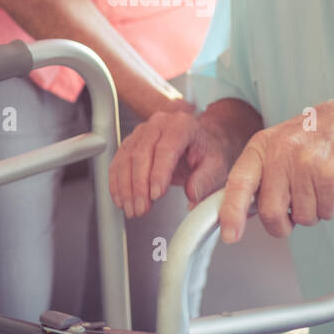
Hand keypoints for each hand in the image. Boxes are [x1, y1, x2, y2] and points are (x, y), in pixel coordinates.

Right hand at [108, 104, 235, 219]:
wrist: (199, 143)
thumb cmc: (207, 153)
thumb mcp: (216, 167)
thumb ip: (205, 181)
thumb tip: (192, 195)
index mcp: (182, 125)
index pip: (166, 148)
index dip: (158, 173)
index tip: (156, 195)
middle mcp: (160, 124)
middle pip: (142, 153)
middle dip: (139, 186)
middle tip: (142, 208)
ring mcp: (142, 132)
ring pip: (126, 158)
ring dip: (126, 188)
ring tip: (132, 209)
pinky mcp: (131, 142)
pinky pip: (118, 162)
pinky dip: (117, 183)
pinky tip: (121, 199)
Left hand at [219, 98, 333, 243]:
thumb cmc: (315, 141)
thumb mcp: (279, 147)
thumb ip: (259, 177)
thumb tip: (238, 214)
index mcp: (262, 146)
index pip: (239, 183)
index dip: (231, 213)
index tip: (230, 236)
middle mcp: (281, 151)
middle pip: (271, 212)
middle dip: (282, 225)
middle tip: (292, 213)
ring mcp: (307, 161)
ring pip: (302, 217)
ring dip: (311, 212)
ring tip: (318, 186)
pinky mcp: (332, 173)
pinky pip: (325, 212)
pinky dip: (329, 208)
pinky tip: (333, 185)